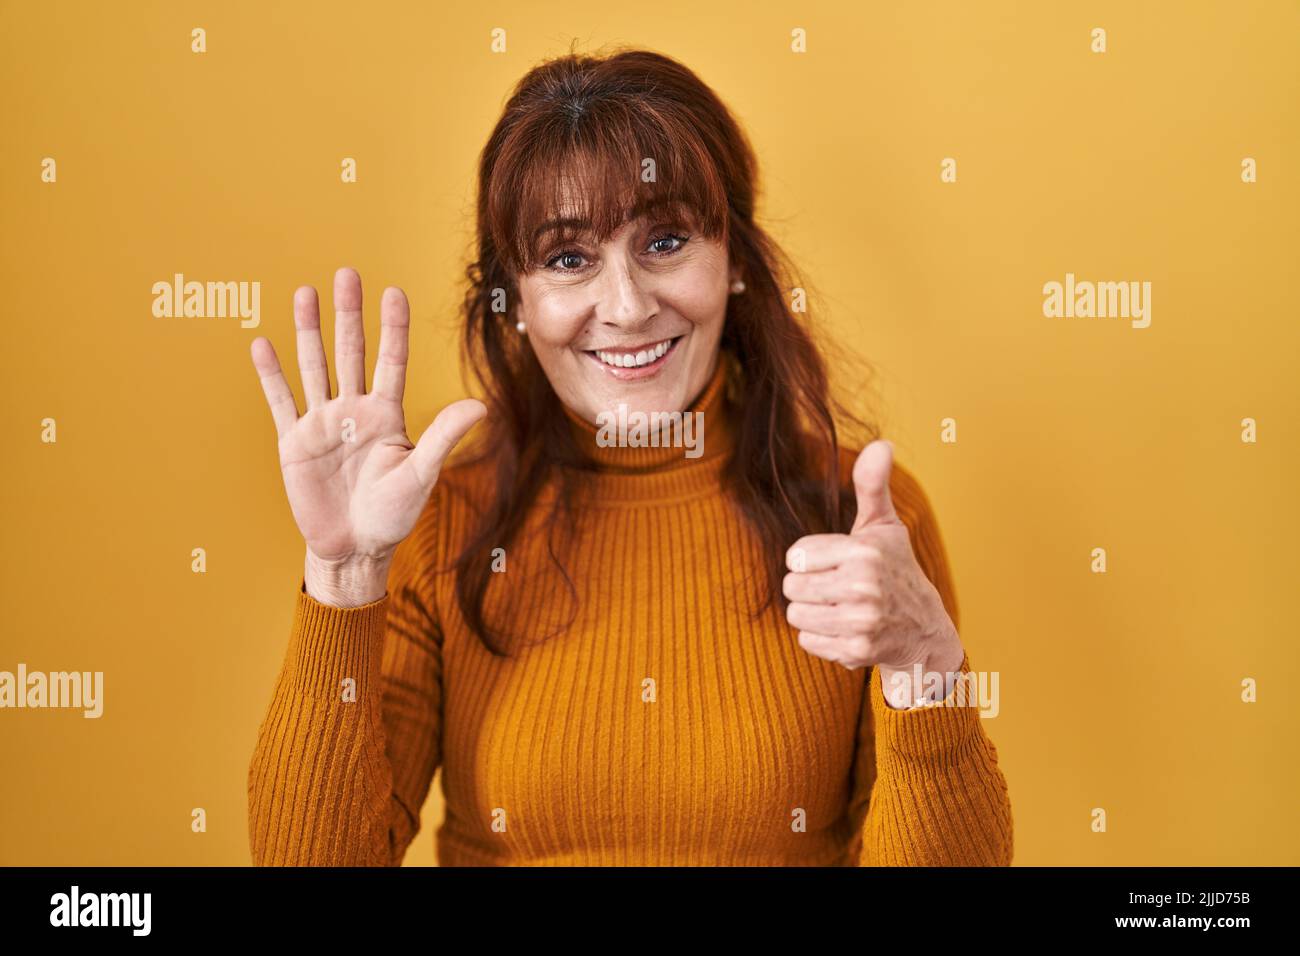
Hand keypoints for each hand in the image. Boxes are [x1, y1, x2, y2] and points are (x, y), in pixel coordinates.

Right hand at [250, 267, 485, 605]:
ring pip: (315, 367)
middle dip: (349, 314)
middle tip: (347, 273)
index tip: (393, 292)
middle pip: (351, 352)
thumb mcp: (420, 474)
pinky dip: (272, 375)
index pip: (391, 362)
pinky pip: (281, 402)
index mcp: (387, 415)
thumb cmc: (393, 514)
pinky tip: (263, 344)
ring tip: (306, 292)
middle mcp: (354, 411)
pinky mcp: (295, 443)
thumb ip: (442, 437)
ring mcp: (323, 423)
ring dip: (309, 331)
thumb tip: (479, 406)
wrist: (355, 548)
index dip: (392, 328)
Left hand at [783, 440, 963, 689]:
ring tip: (841, 609)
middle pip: (791, 586)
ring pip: (795, 614)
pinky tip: (847, 631)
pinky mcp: (856, 651)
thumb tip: (881, 443)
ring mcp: (860, 620)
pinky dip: (822, 639)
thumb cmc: (895, 570)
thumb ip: (871, 486)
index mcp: (864, 551)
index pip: (795, 555)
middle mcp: (863, 585)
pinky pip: (807, 641)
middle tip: (837, 589)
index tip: (835, 564)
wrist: (924, 630)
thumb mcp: (883, 527)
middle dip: (808, 588)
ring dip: (813, 614)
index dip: (809, 560)